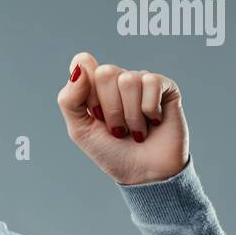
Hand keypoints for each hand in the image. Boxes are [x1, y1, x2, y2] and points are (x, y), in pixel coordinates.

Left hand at [57, 52, 189, 185]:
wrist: (143, 173)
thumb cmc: (111, 152)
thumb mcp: (80, 130)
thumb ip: (70, 99)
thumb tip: (79, 65)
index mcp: (93, 85)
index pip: (82, 61)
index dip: (86, 90)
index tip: (94, 115)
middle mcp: (117, 79)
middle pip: (105, 72)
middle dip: (109, 109)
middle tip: (116, 128)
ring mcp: (141, 81)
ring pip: (128, 80)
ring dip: (130, 115)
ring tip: (135, 130)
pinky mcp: (166, 87)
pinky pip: (152, 82)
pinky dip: (149, 110)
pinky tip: (153, 122)